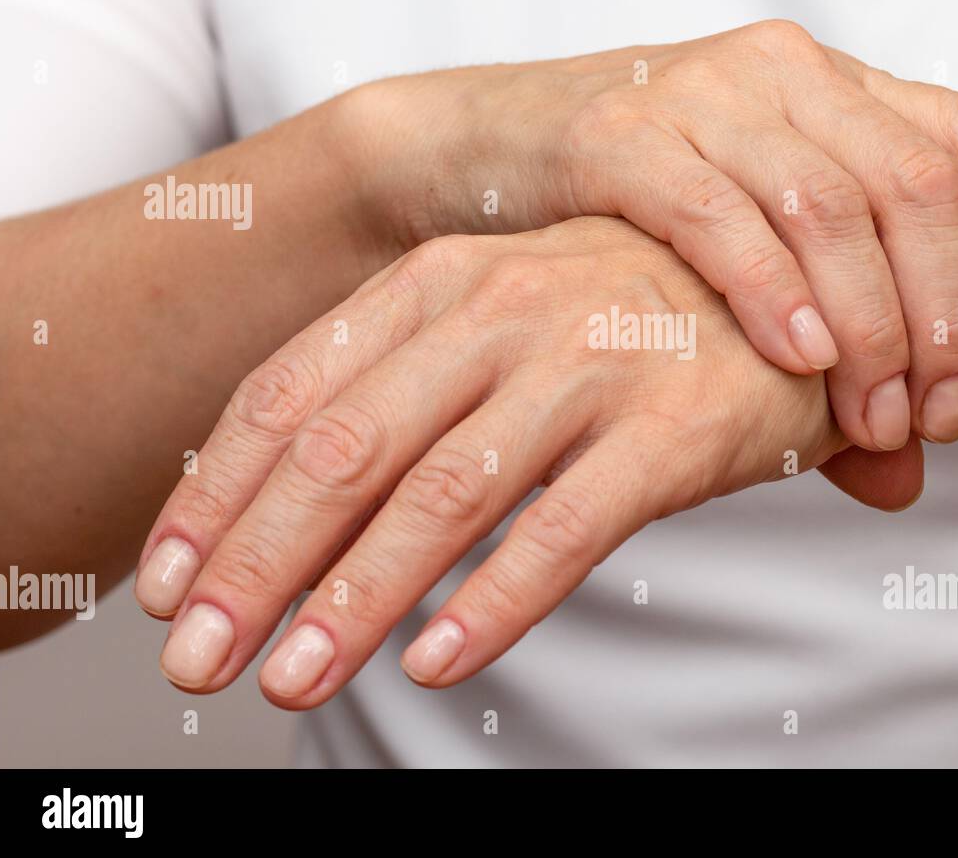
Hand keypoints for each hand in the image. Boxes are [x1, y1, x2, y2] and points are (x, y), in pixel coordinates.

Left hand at [133, 218, 912, 704]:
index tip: (167, 581)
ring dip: (358, 597)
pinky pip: (570, 527)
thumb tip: (282, 501)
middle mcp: (505, 310)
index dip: (218, 491)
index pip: (295, 389)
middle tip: (202, 660)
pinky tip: (440, 661)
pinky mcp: (675, 426)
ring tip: (296, 678)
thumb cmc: (626, 312)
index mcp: (444, 280)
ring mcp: (592, 363)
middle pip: (349, 449)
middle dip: (259, 563)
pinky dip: (497, 600)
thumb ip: (401, 385)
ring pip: (446, 494)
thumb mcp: (498, 316)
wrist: (790, 284)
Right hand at [352, 20, 957, 449]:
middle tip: (938, 414)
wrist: (491, 155)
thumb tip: (907, 485)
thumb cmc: (642, 221)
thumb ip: (840, 359)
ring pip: (828, 203)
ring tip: (875, 418)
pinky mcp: (620, 135)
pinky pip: (717, 214)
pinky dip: (771, 291)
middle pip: (915, 181)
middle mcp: (786, 75)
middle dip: (947, 312)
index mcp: (840, 88)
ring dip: (871, 324)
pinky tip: (803, 360)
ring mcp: (702, 95)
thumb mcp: (759, 266)